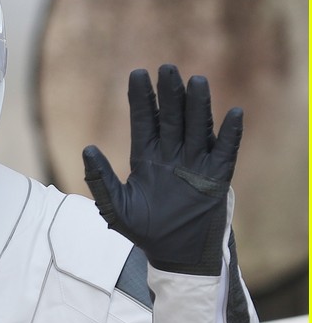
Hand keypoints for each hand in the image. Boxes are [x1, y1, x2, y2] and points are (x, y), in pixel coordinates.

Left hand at [82, 64, 241, 275]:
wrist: (174, 253)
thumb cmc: (144, 231)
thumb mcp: (115, 207)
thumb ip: (100, 179)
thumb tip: (87, 149)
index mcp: (146, 158)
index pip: (144, 121)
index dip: (142, 99)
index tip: (137, 74)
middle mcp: (171, 155)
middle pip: (171, 117)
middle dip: (169, 93)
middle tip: (166, 69)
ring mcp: (196, 163)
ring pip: (197, 127)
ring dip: (197, 105)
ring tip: (195, 80)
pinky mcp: (217, 176)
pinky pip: (226, 151)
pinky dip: (230, 134)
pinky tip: (234, 114)